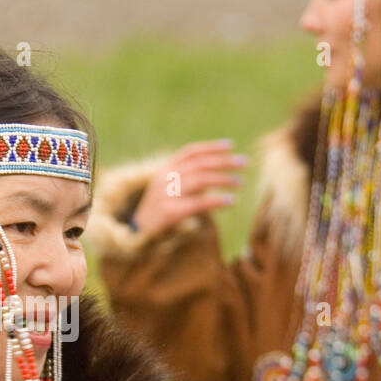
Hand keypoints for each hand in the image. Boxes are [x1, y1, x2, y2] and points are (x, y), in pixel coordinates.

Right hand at [129, 140, 245, 237]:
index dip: (211, 147)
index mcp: (164, 169)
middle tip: (244, 163)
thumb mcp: (169, 190)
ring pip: (199, 180)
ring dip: (222, 179)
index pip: (190, 152)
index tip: (231, 146)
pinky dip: (215, 201)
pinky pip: (197, 204)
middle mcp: (163, 178)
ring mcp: (165, 194)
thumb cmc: (158, 212)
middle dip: (223, 162)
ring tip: (239, 182)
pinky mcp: (168, 212)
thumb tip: (217, 174)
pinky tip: (230, 201)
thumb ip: (188, 180)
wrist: (135, 234)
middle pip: (198, 164)